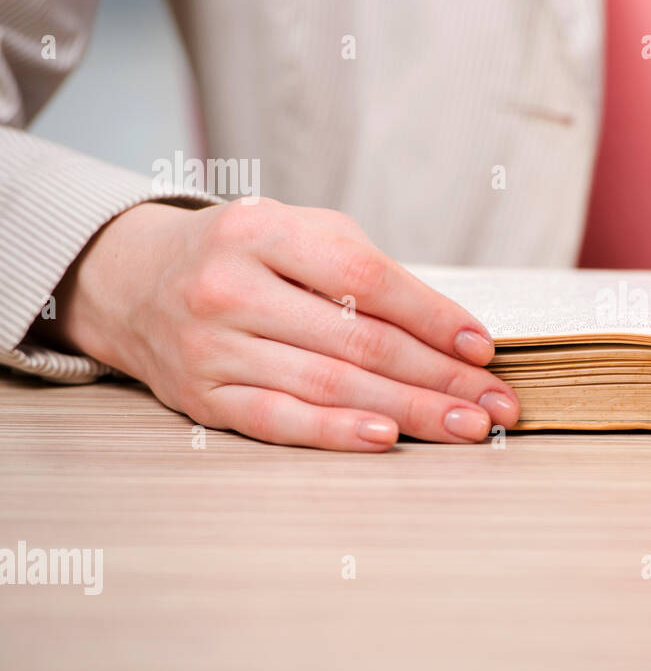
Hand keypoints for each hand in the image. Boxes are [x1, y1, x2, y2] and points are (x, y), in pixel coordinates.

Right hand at [37, 199, 518, 449]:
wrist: (134, 280)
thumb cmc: (244, 254)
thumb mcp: (298, 231)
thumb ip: (367, 270)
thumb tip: (454, 333)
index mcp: (261, 232)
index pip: (366, 280)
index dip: (433, 316)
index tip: (485, 348)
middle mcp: (229, 288)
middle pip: (358, 342)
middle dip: (439, 376)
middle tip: (497, 402)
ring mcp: (211, 348)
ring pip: (329, 386)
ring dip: (410, 411)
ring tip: (467, 426)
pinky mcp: (202, 398)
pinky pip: (281, 421)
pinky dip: (337, 432)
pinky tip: (389, 438)